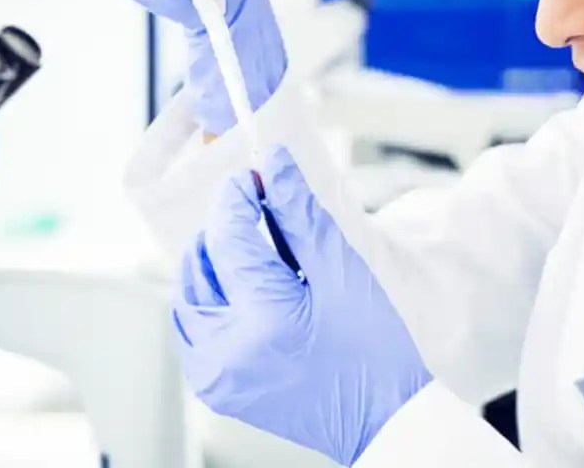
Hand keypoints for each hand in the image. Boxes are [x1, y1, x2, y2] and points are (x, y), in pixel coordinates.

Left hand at [172, 150, 430, 464]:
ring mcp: (217, 376)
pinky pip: (194, 329)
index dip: (238, 196)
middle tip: (258, 205)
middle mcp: (227, 353)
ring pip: (191, 295)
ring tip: (251, 245)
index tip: (257, 176)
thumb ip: (301, 214)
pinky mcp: (219, 388)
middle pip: (201, 263)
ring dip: (214, 262)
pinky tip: (242, 286)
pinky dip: (210, 298)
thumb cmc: (384, 353)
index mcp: (263, 322)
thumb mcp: (348, 271)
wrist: (392, 421)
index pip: (228, 236)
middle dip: (225, 228)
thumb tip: (272, 163)